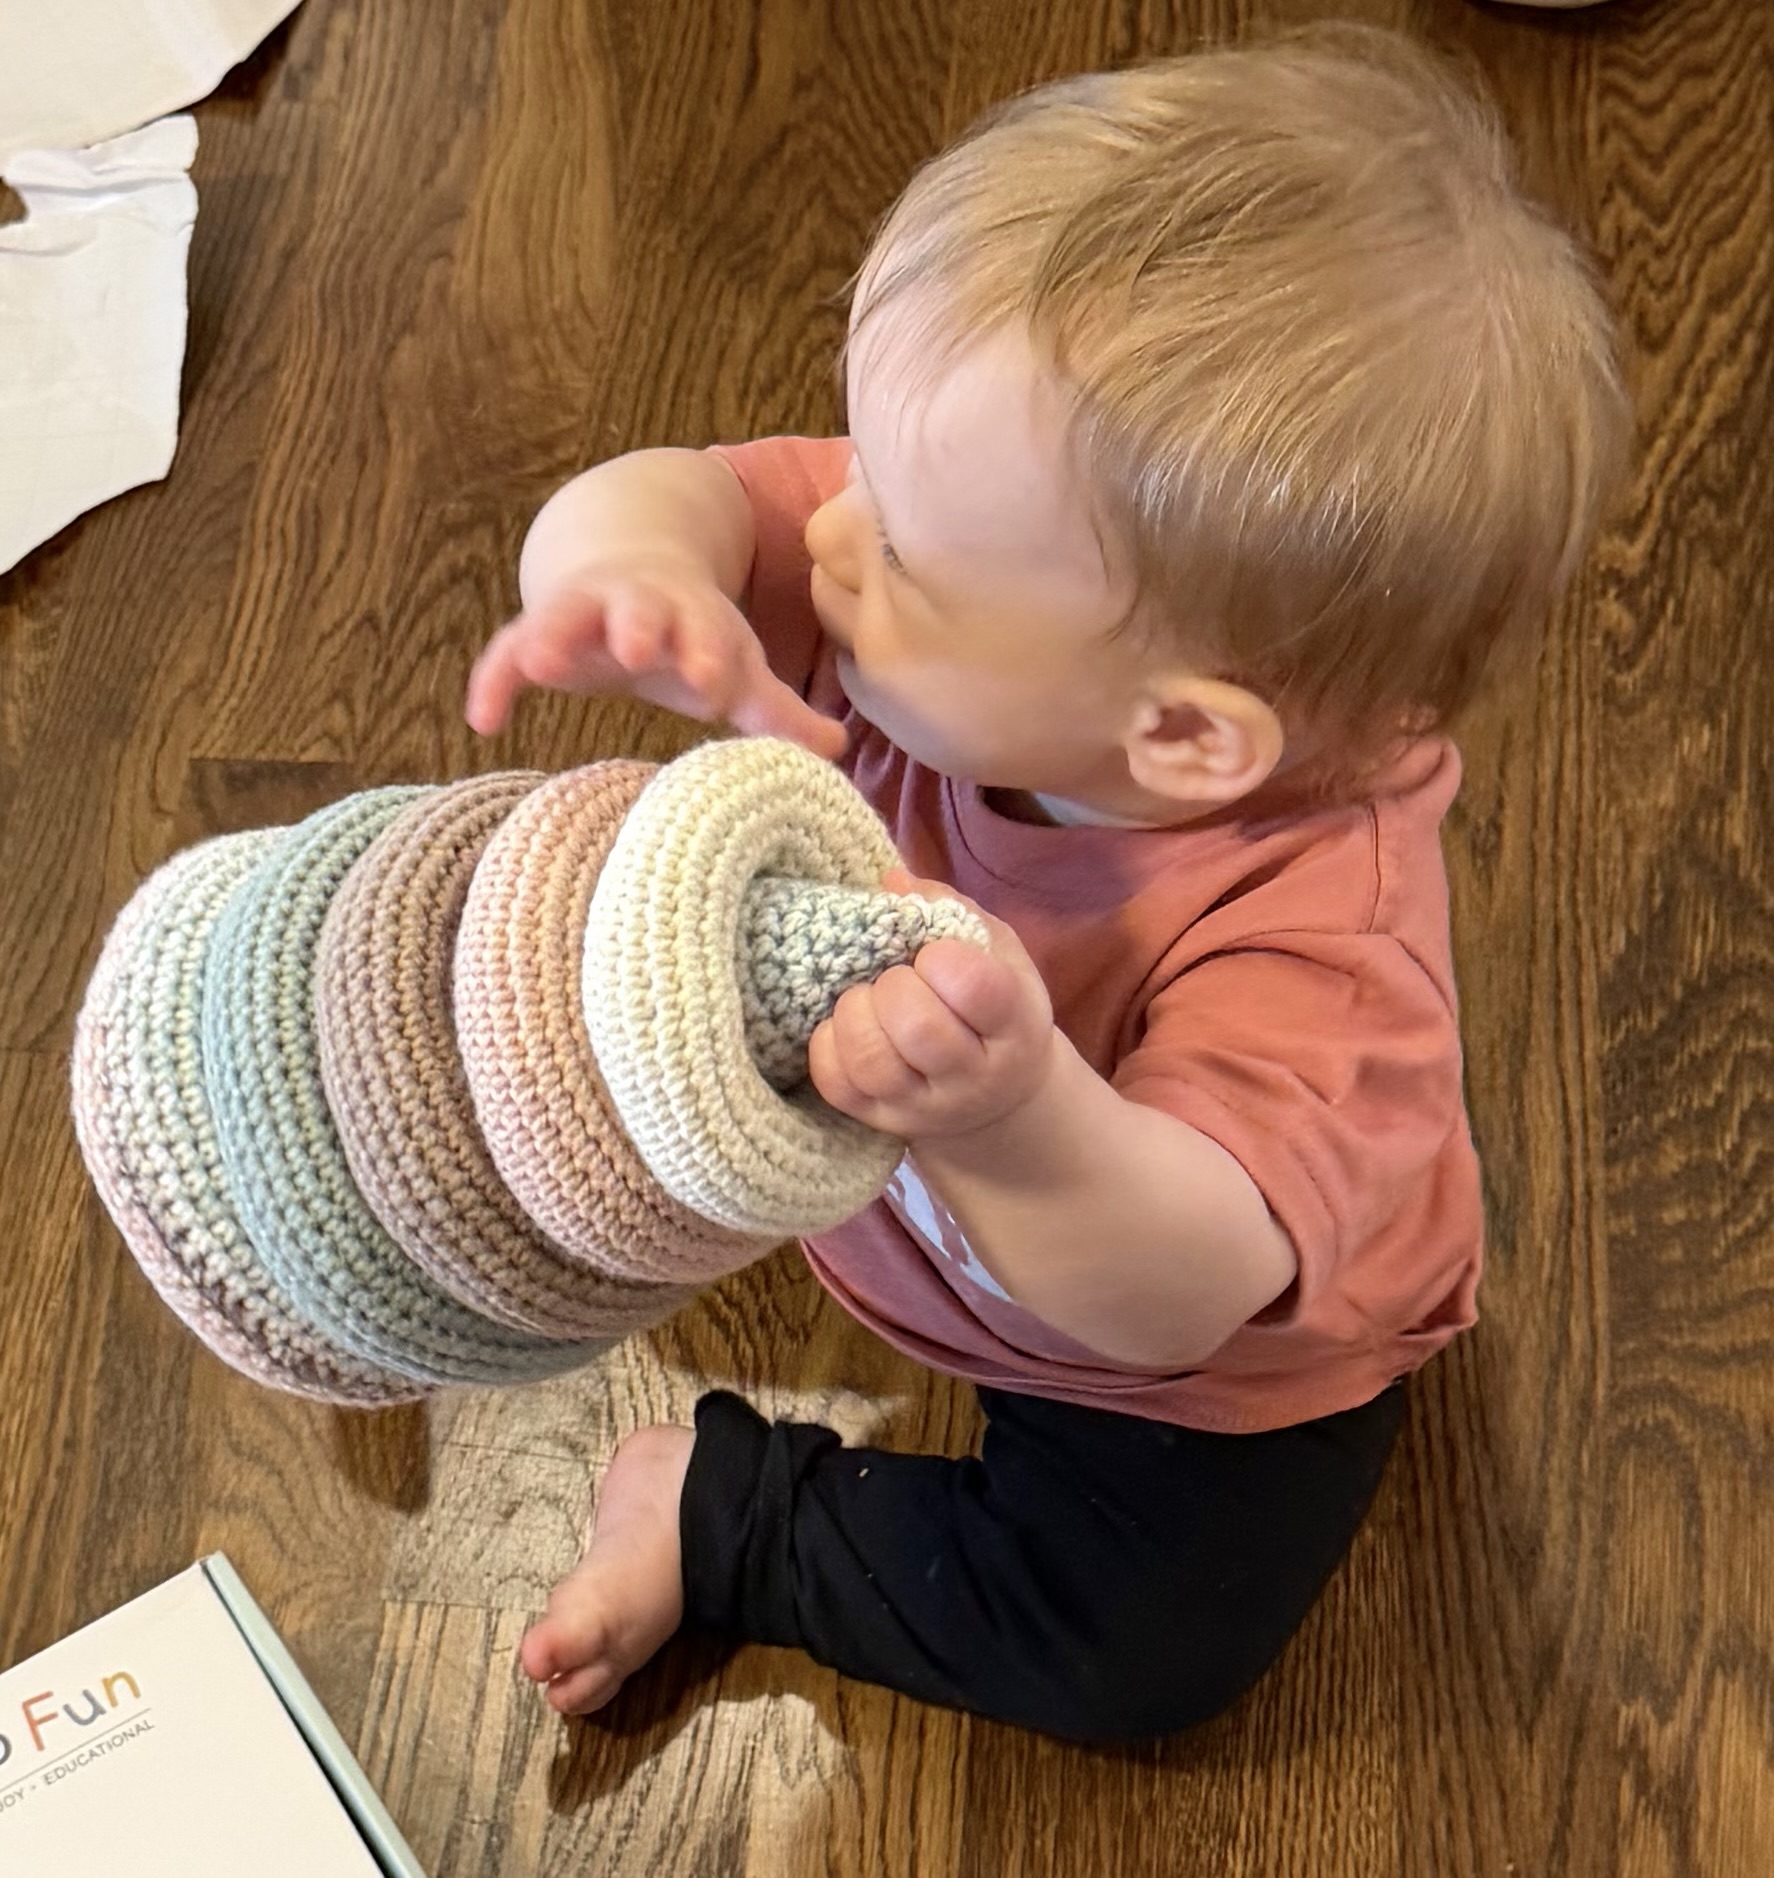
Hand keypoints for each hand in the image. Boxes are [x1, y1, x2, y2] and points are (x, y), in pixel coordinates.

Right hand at [464, 559, 845, 755]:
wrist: (625, 564)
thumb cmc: (687, 632)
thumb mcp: (730, 664)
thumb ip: (775, 710)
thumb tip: (837, 753)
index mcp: (693, 616)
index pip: (707, 633)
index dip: (710, 653)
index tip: (719, 683)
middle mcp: (637, 606)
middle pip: (639, 610)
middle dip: (640, 624)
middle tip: (639, 645)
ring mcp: (582, 613)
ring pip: (565, 616)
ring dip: (556, 635)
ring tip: (543, 665)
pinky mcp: (536, 631)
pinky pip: (506, 652)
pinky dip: (494, 680)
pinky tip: (481, 721)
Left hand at [808, 871, 1055, 1139]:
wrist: (999, 1101)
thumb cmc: (996, 1011)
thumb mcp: (1000, 956)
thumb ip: (954, 911)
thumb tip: (894, 881)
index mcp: (1014, 1027)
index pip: (975, 987)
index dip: (942, 958)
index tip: (935, 955)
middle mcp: (973, 1077)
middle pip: (917, 1027)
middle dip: (894, 986)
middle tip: (897, 979)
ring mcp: (925, 1106)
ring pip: (871, 1060)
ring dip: (855, 1013)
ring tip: (866, 1000)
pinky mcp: (882, 1121)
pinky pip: (837, 1085)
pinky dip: (828, 1045)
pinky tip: (848, 1028)